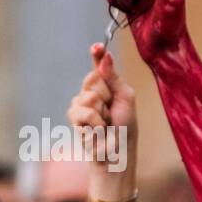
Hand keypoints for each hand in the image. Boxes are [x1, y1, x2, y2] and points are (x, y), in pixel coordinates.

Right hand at [67, 42, 137, 198]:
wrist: (116, 155)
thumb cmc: (125, 130)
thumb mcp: (125, 99)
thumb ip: (113, 78)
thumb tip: (105, 56)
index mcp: (109, 87)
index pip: (100, 67)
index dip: (97, 55)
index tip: (96, 46)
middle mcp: (94, 93)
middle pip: (92, 79)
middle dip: (106, 95)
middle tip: (112, 113)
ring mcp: (82, 105)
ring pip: (87, 95)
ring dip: (101, 113)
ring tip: (106, 125)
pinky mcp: (75, 118)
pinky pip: (81, 110)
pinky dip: (94, 122)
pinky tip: (97, 131)